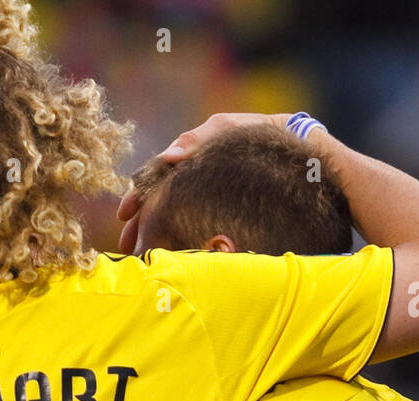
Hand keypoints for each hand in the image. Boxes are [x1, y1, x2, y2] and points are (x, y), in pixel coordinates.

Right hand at [117, 112, 291, 252]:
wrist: (294, 146)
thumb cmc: (257, 136)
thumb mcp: (226, 131)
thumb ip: (198, 140)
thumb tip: (168, 156)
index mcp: (188, 157)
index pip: (153, 178)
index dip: (137, 195)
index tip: (124, 215)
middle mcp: (192, 176)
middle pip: (159, 199)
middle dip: (141, 220)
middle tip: (126, 243)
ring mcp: (204, 192)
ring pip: (173, 213)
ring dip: (154, 230)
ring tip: (140, 251)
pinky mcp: (218, 208)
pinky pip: (192, 222)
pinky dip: (177, 235)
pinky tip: (171, 249)